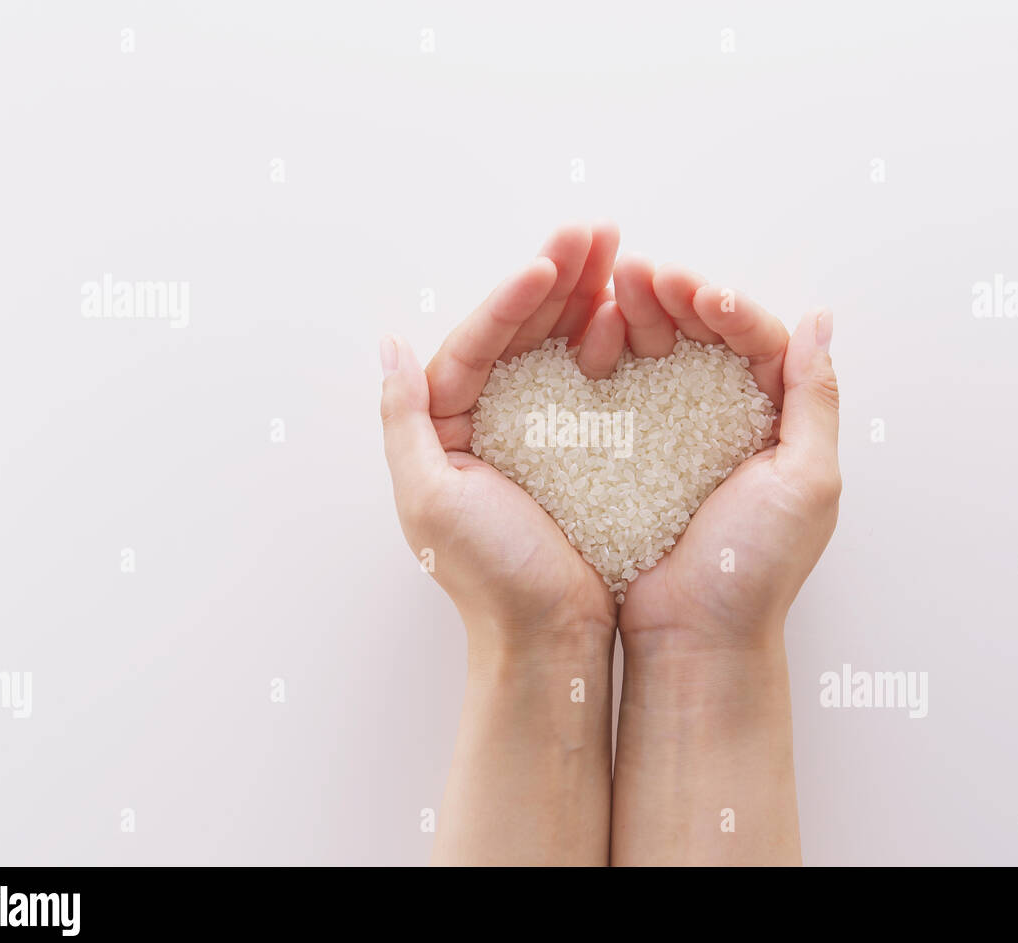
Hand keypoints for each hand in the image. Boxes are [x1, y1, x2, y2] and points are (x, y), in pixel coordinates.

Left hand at [379, 223, 627, 651]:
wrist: (551, 637)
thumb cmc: (490, 577)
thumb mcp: (429, 497)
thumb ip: (405, 419)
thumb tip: (389, 343)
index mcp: (448, 426)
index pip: (476, 343)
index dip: (512, 299)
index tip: (550, 262)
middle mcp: (489, 420)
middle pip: (520, 332)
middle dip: (558, 277)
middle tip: (599, 231)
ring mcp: (539, 431)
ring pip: (557, 346)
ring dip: (586, 295)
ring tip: (621, 253)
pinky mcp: (583, 448)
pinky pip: (591, 380)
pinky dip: (607, 341)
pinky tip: (627, 310)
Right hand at [607, 258, 838, 864]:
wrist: (692, 635)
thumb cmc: (755, 567)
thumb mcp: (807, 481)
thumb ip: (816, 398)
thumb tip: (821, 318)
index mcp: (781, 421)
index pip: (759, 339)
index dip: (727, 307)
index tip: (695, 291)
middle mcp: (734, 419)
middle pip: (706, 336)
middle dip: (675, 298)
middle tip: (640, 272)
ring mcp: (682, 434)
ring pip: (664, 353)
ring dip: (642, 315)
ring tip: (613, 289)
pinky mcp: (638, 453)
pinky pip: (627, 389)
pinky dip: (614, 356)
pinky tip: (596, 338)